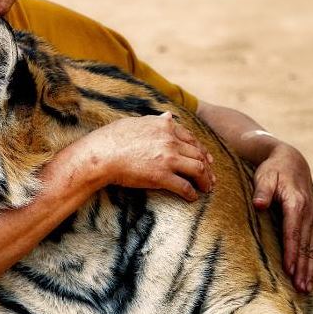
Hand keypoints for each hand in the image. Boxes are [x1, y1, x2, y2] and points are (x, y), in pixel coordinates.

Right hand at [82, 112, 214, 200]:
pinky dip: (191, 193)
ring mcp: (168, 158)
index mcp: (165, 126)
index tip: (207, 159)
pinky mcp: (162, 176)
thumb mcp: (137, 122)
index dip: (201, 150)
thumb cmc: (113, 138)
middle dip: (208, 167)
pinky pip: (184, 187)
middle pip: (199, 154)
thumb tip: (168, 116)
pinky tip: (192, 198)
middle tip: (210, 177)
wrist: (101, 154)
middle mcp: (170, 141)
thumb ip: (156, 121)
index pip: (191, 139)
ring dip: (205, 181)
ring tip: (206, 188)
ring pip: (198, 169)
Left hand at [252, 142, 312, 292]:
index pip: (293, 233)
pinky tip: (312, 275)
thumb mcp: (265, 176)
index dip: (292, 253)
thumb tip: (259, 204)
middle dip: (303, 268)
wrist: (291, 160)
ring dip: (310, 268)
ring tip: (306, 288)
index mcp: (296, 203)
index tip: (289, 270)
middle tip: (300, 289)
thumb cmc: (273, 170)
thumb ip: (262, 191)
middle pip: (306, 245)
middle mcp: (308, 212)